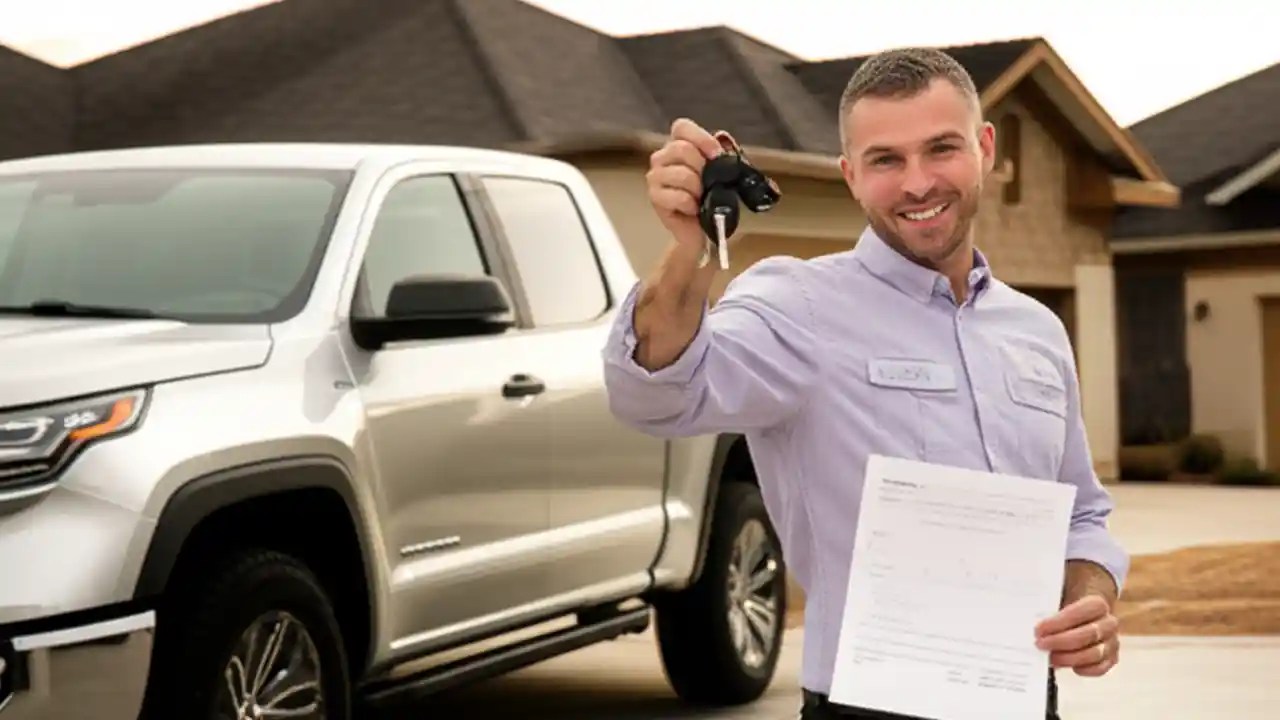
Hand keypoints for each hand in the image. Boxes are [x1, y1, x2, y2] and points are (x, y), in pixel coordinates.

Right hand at [646, 118, 727, 248]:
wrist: (708, 230)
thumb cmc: (715, 199)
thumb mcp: (726, 174)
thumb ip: (724, 157)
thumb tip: (724, 148)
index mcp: (680, 145)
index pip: (682, 127)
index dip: (701, 138)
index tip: (716, 155)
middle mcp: (664, 157)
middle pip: (681, 148)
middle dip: (703, 167)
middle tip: (709, 183)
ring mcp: (656, 176)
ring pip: (680, 173)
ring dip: (698, 188)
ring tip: (701, 198)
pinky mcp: (655, 197)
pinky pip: (677, 195)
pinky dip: (690, 204)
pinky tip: (693, 209)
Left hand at [1034, 594, 1119, 676]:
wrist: (1087, 613)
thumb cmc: (1069, 605)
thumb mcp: (1060, 597)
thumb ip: (1050, 606)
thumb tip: (1034, 620)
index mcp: (1097, 604)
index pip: (1079, 613)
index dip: (1057, 623)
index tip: (1038, 630)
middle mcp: (1109, 623)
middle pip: (1086, 635)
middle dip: (1060, 642)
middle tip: (1040, 645)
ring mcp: (1111, 642)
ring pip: (1094, 653)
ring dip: (1069, 658)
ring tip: (1050, 658)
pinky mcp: (1110, 658)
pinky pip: (1100, 668)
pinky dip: (1085, 670)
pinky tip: (1070, 667)